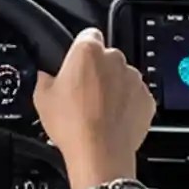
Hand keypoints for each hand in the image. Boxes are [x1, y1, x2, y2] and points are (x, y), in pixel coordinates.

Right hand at [34, 28, 154, 188]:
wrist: (100, 154)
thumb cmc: (73, 126)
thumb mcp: (42, 98)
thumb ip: (45, 78)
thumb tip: (45, 76)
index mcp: (88, 51)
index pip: (87, 34)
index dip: (80, 48)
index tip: (76, 62)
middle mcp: (115, 59)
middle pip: (105, 57)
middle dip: (97, 71)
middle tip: (82, 93)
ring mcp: (134, 79)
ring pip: (122, 77)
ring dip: (113, 88)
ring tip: (97, 110)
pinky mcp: (146, 99)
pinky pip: (135, 96)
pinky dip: (127, 105)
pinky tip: (112, 120)